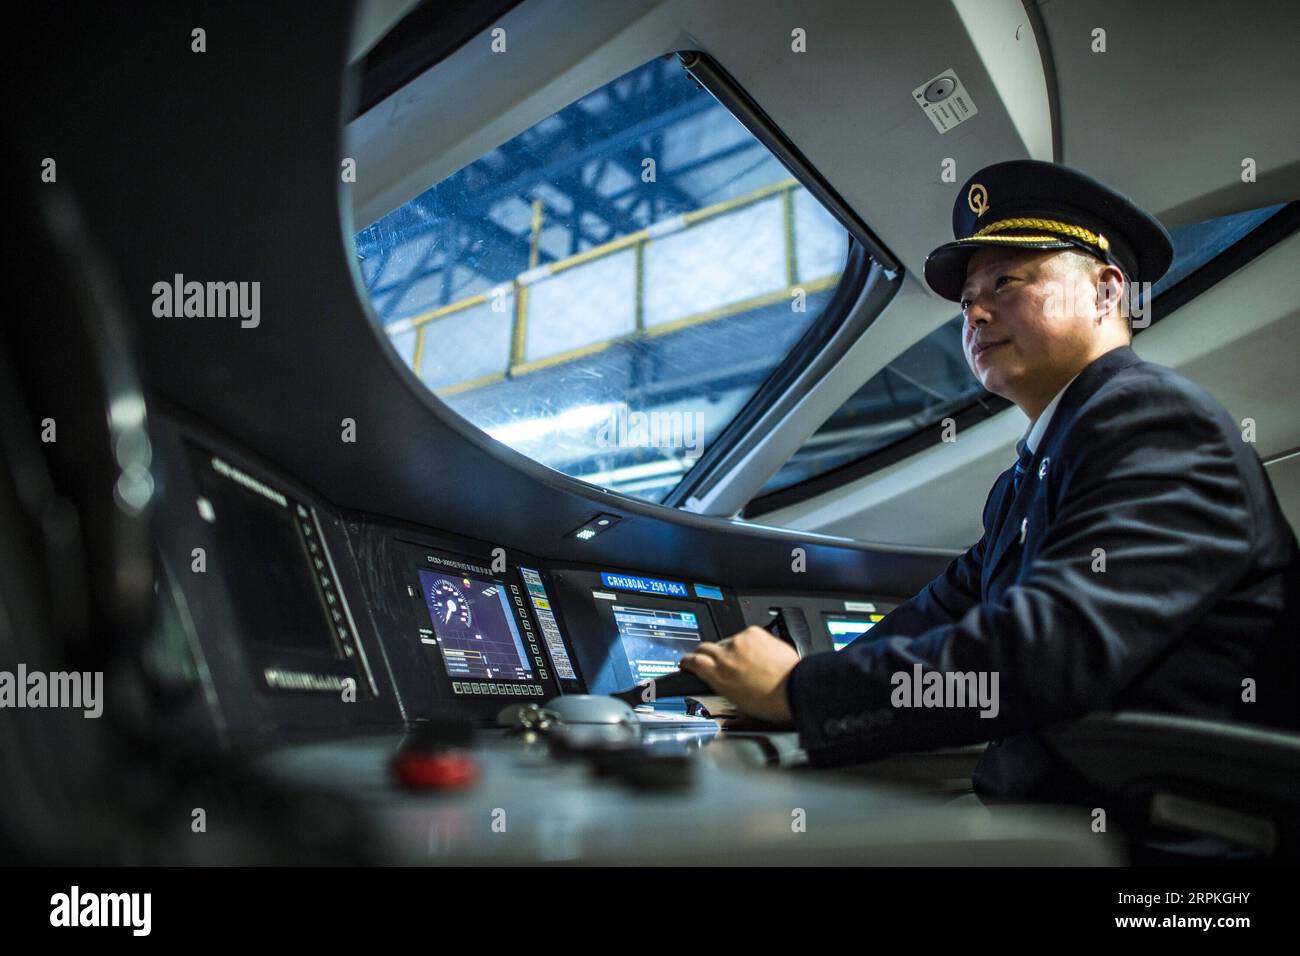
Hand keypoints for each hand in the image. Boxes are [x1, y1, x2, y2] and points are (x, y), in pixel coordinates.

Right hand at [679, 626, 799, 722]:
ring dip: (732, 650)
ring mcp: (739, 641)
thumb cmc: (770, 702)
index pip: (692, 661)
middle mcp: (725, 655)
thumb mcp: (736, 702)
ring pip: (727, 642)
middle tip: (715, 662)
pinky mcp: (754, 632)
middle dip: (705, 654)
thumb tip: (717, 680)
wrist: (794, 688)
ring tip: (747, 663)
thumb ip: (721, 685)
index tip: (687, 662)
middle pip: (704, 647)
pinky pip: (745, 636)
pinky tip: (758, 654)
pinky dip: (748, 643)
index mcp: (717, 675)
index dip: (687, 661)